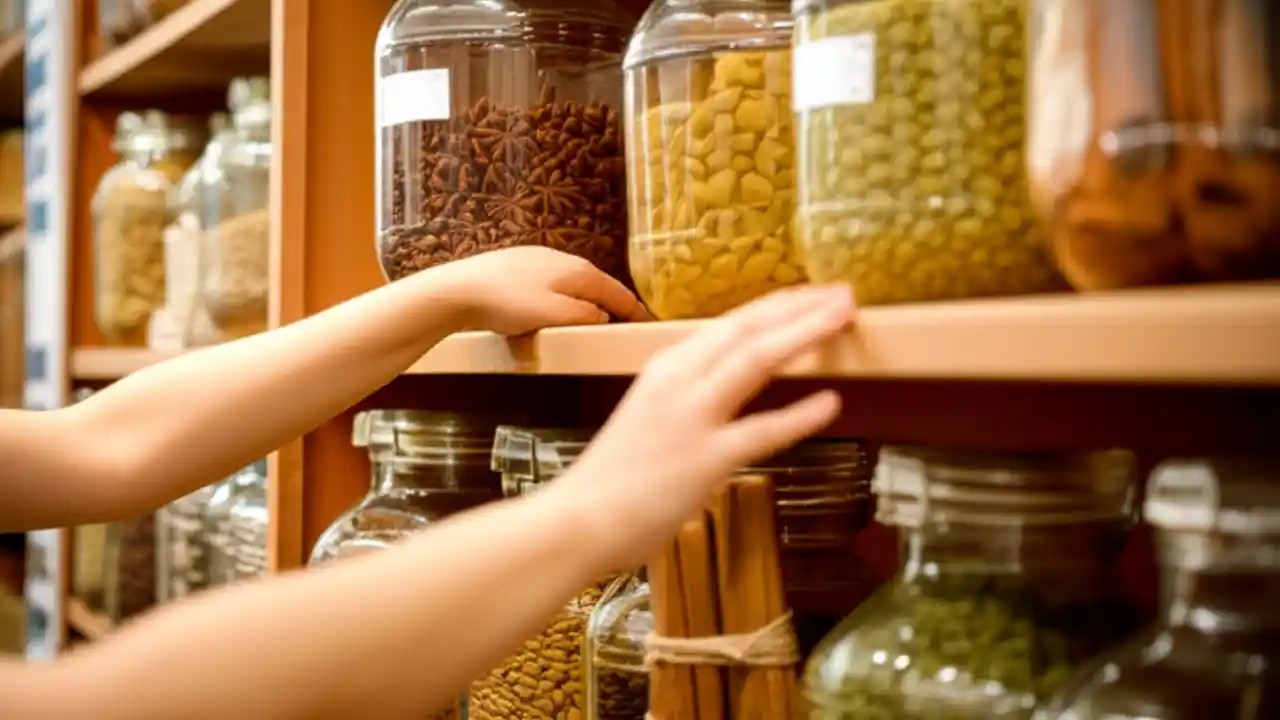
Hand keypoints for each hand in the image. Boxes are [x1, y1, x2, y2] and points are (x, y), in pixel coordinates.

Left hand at [423, 247, 649, 334]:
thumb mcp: (554, 316)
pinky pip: (551, 282)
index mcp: (577, 271)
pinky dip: (563, 296)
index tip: (647, 320)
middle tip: (624, 320)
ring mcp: (538, 259)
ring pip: (572, 282)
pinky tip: (554, 307)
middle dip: (611, 302)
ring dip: (586, 299)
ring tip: (592, 316)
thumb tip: (602, 315)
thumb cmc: (508, 304)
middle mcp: (562, 259)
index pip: (616, 291)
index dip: (633, 308)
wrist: (459, 289)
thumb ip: (585, 316)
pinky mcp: (517, 264)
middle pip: (596, 283)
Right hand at [548, 284, 855, 568]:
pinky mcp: (705, 460)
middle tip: (844, 294)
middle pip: (748, 329)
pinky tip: (831, 402)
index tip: (816, 293)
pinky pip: (760, 431)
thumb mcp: (651, 416)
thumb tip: (727, 387)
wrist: (577, 521)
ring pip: (755, 360)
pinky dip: (798, 415)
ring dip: (803, 335)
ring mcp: (691, 417)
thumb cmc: (614, 478)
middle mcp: (678, 380)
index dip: (780, 305)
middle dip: (801, 307)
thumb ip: (688, 397)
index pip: (733, 323)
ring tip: (844, 319)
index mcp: (667, 367)